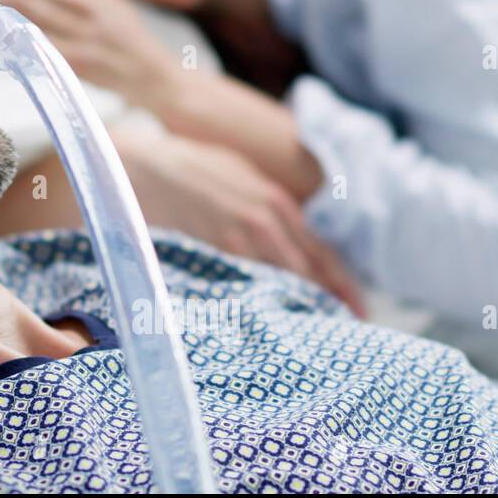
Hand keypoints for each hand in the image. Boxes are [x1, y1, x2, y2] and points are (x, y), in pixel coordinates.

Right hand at [120, 131, 365, 315]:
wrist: (142, 166)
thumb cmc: (189, 166)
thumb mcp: (241, 174)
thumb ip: (268, 204)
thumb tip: (289, 231)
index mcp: (276, 201)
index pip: (321, 250)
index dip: (341, 283)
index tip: (356, 308)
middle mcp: (265, 220)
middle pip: (307, 271)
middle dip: (325, 300)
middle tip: (340, 329)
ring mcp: (238, 238)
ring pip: (279, 281)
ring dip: (295, 305)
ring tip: (309, 331)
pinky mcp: (212, 251)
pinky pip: (245, 283)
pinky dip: (259, 301)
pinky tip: (265, 319)